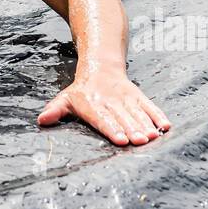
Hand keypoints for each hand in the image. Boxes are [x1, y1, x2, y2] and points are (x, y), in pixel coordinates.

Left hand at [38, 73, 170, 145]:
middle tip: (141, 141)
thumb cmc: (81, 90)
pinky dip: (158, 115)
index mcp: (92, 105)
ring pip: (137, 113)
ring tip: (154, 136)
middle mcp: (110, 102)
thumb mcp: (65, 98)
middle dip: (132, 130)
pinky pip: (149, 105)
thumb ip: (55, 110)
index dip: (112, 129)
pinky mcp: (137, 96)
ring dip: (146, 125)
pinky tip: (166, 125)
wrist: (100, 66)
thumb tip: (42, 120)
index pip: (103, 119)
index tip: (121, 140)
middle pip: (123, 118)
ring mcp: (126, 99)